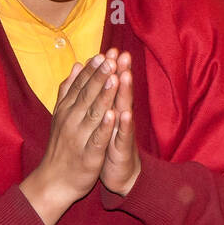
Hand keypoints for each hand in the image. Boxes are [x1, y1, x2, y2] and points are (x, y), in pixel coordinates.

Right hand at [20, 53, 117, 224]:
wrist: (53, 182)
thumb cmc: (61, 146)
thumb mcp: (61, 114)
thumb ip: (69, 90)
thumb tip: (77, 65)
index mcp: (67, 110)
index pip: (81, 85)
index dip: (93, 70)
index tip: (103, 53)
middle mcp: (71, 121)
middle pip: (87, 95)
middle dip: (101, 76)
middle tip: (112, 58)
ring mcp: (79, 137)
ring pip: (93, 113)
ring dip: (103, 95)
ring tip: (114, 77)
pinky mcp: (88, 155)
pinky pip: (97, 138)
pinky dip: (105, 126)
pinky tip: (113, 114)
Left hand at [99, 50, 140, 196]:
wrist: (120, 175)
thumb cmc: (109, 145)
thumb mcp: (103, 121)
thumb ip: (101, 101)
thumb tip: (98, 82)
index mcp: (112, 110)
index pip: (112, 85)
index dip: (111, 68)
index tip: (110, 49)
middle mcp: (120, 117)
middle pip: (121, 91)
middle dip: (121, 72)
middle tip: (122, 53)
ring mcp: (123, 132)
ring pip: (125, 109)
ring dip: (125, 92)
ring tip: (125, 75)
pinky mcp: (123, 148)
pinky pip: (123, 135)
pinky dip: (123, 124)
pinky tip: (124, 113)